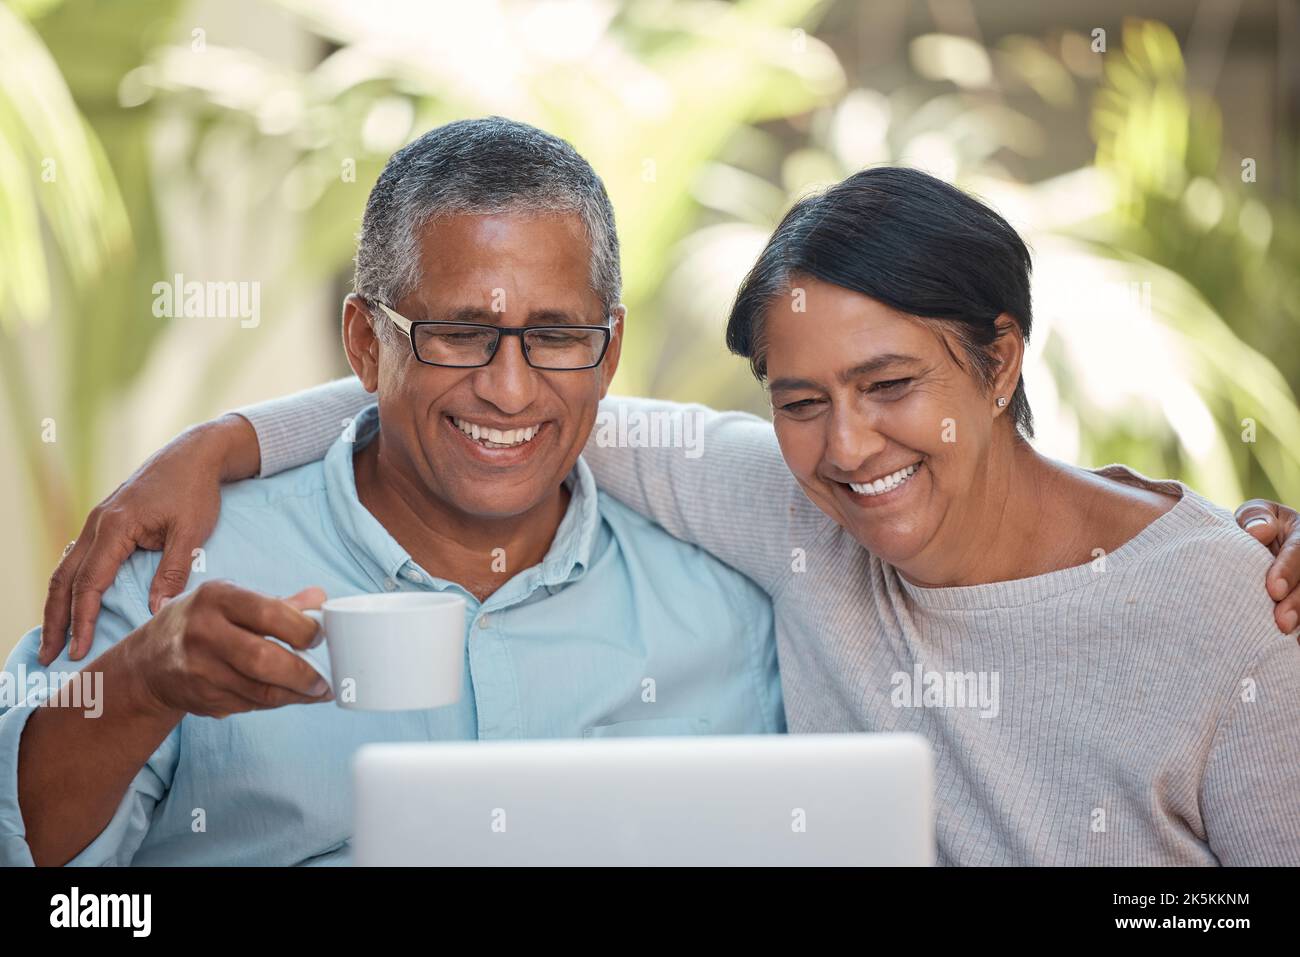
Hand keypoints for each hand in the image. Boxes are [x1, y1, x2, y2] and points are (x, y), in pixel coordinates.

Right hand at [39, 414, 260, 665]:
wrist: (195, 454)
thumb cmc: (195, 491)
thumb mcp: (191, 532)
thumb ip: (172, 571)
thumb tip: (156, 612)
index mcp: (114, 527)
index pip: (89, 583)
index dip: (82, 619)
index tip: (79, 650)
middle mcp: (97, 524)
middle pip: (65, 579)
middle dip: (55, 620)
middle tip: (50, 656)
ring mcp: (97, 521)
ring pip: (66, 568)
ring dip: (57, 604)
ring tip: (54, 637)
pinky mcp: (105, 521)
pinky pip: (78, 558)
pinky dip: (69, 585)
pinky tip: (71, 603)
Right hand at [123, 581, 331, 718]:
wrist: (147, 663)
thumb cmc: (200, 623)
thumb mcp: (230, 600)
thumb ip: (278, 603)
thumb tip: (321, 599)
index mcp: (216, 598)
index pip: (270, 613)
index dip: (303, 629)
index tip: (320, 638)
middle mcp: (203, 632)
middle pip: (264, 659)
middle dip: (302, 673)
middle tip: (324, 679)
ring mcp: (198, 669)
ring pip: (259, 690)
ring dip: (296, 695)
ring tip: (318, 692)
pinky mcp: (201, 698)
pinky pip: (250, 704)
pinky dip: (275, 703)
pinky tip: (290, 696)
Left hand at [1235, 499, 1299, 635]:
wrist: (1257, 544)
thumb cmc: (1253, 528)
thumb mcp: (1255, 516)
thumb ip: (1255, 518)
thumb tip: (1258, 532)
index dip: (1288, 570)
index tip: (1273, 590)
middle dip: (1298, 603)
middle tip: (1282, 622)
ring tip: (1284, 635)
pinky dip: (1299, 633)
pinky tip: (1289, 646)